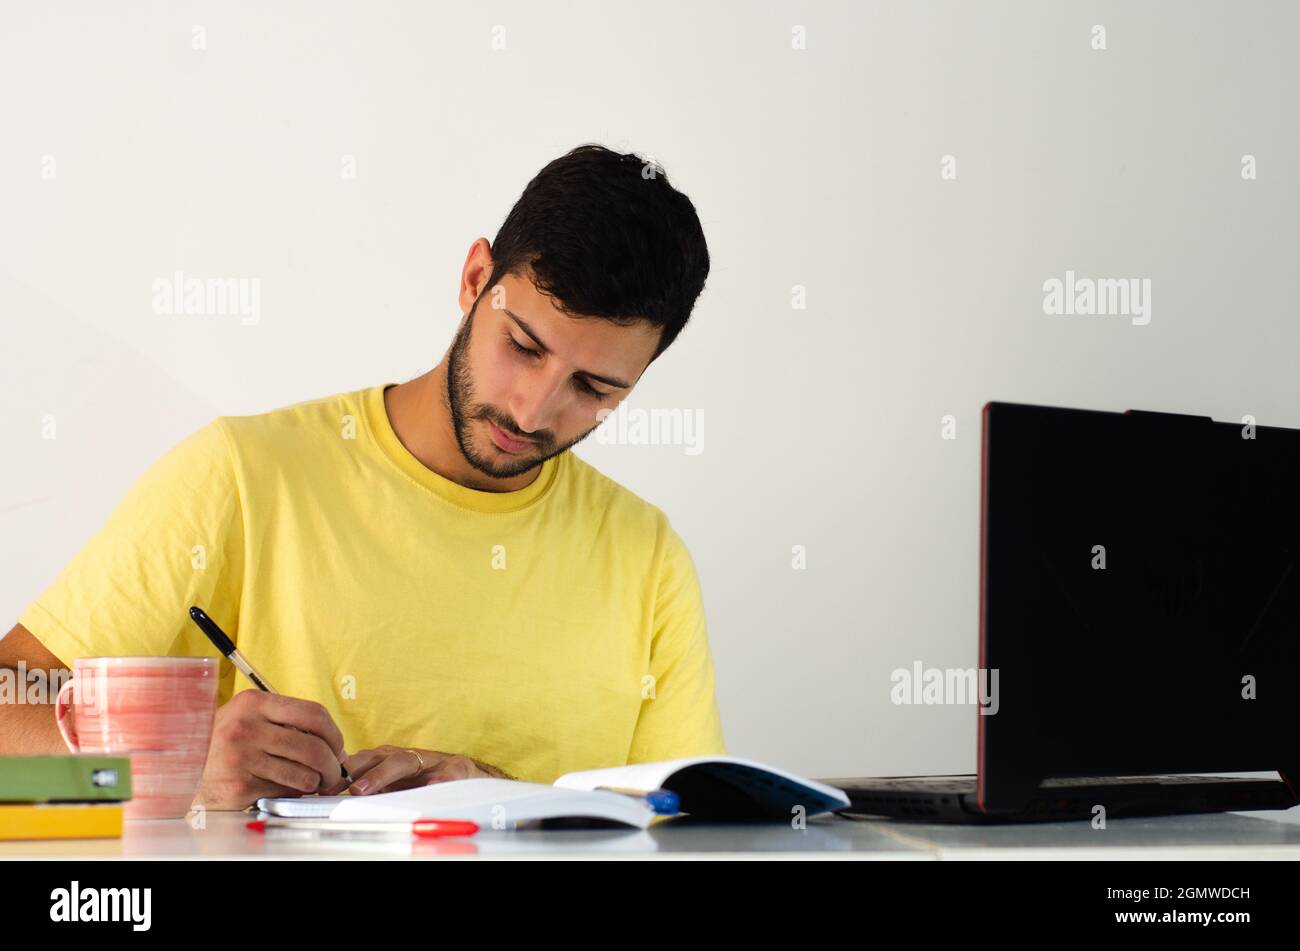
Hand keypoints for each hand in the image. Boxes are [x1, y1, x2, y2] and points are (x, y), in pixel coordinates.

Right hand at [193, 691, 348, 810]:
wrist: (183, 770)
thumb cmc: (222, 744)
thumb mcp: (248, 719)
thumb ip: (285, 722)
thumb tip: (333, 744)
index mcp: (254, 703)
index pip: (313, 713)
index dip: (334, 733)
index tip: (337, 746)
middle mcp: (247, 727)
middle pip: (313, 746)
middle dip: (332, 764)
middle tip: (334, 773)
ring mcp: (242, 757)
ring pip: (304, 773)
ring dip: (316, 783)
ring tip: (314, 783)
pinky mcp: (240, 785)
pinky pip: (284, 791)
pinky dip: (294, 794)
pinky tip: (287, 790)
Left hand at [322, 745, 511, 795]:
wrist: (470, 779)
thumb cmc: (425, 782)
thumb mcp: (395, 786)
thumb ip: (369, 789)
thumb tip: (331, 798)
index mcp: (388, 760)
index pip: (358, 761)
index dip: (339, 772)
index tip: (320, 787)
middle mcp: (405, 757)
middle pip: (376, 757)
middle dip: (354, 771)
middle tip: (338, 786)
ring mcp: (430, 761)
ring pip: (404, 762)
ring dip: (382, 774)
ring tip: (365, 788)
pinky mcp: (456, 767)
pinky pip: (447, 772)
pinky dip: (439, 779)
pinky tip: (431, 789)